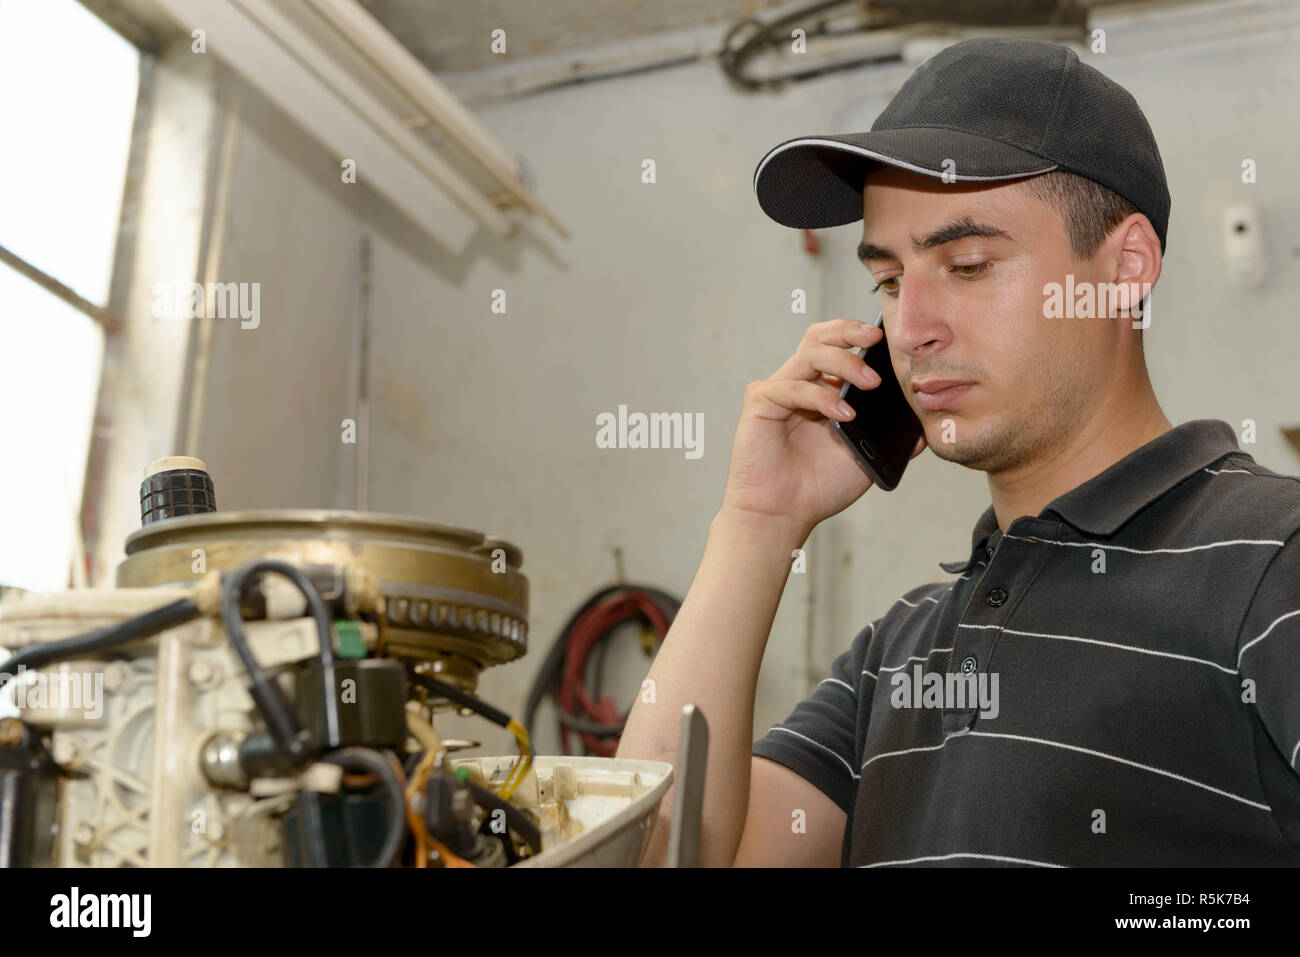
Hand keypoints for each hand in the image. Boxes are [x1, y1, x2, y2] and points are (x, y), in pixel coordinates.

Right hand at [719, 318, 926, 534]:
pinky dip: (822, 397)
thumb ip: (891, 440)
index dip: (860, 336)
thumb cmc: (816, 487)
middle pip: (819, 337)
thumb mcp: (865, 458)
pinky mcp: (760, 402)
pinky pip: (793, 387)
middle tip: (878, 338)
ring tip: (871, 383)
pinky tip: (844, 415)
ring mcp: (778, 391)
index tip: (892, 340)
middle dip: (849, 330)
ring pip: (810, 354)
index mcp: (820, 391)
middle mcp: (798, 385)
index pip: (838, 347)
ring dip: (845, 363)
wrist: (782, 515)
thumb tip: (924, 428)